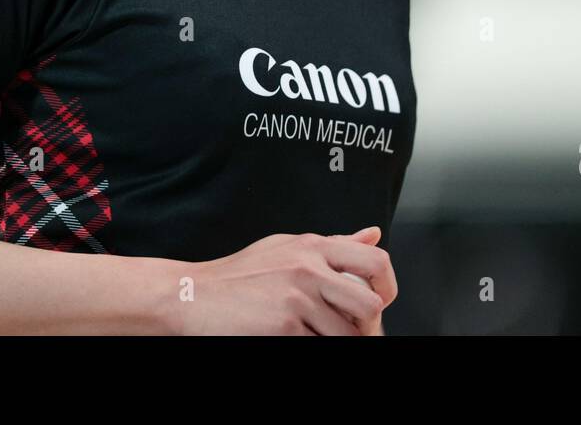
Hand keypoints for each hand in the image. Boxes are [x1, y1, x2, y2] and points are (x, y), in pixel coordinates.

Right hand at [173, 226, 395, 334]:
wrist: (192, 296)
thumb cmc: (239, 275)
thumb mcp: (285, 247)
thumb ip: (332, 243)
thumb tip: (372, 234)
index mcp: (313, 246)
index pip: (375, 261)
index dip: (388, 288)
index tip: (380, 302)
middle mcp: (309, 268)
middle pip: (370, 305)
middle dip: (367, 326)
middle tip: (353, 332)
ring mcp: (296, 298)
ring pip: (347, 334)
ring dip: (339, 340)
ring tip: (319, 335)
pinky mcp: (283, 327)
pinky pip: (319, 346)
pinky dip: (314, 345)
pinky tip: (297, 338)